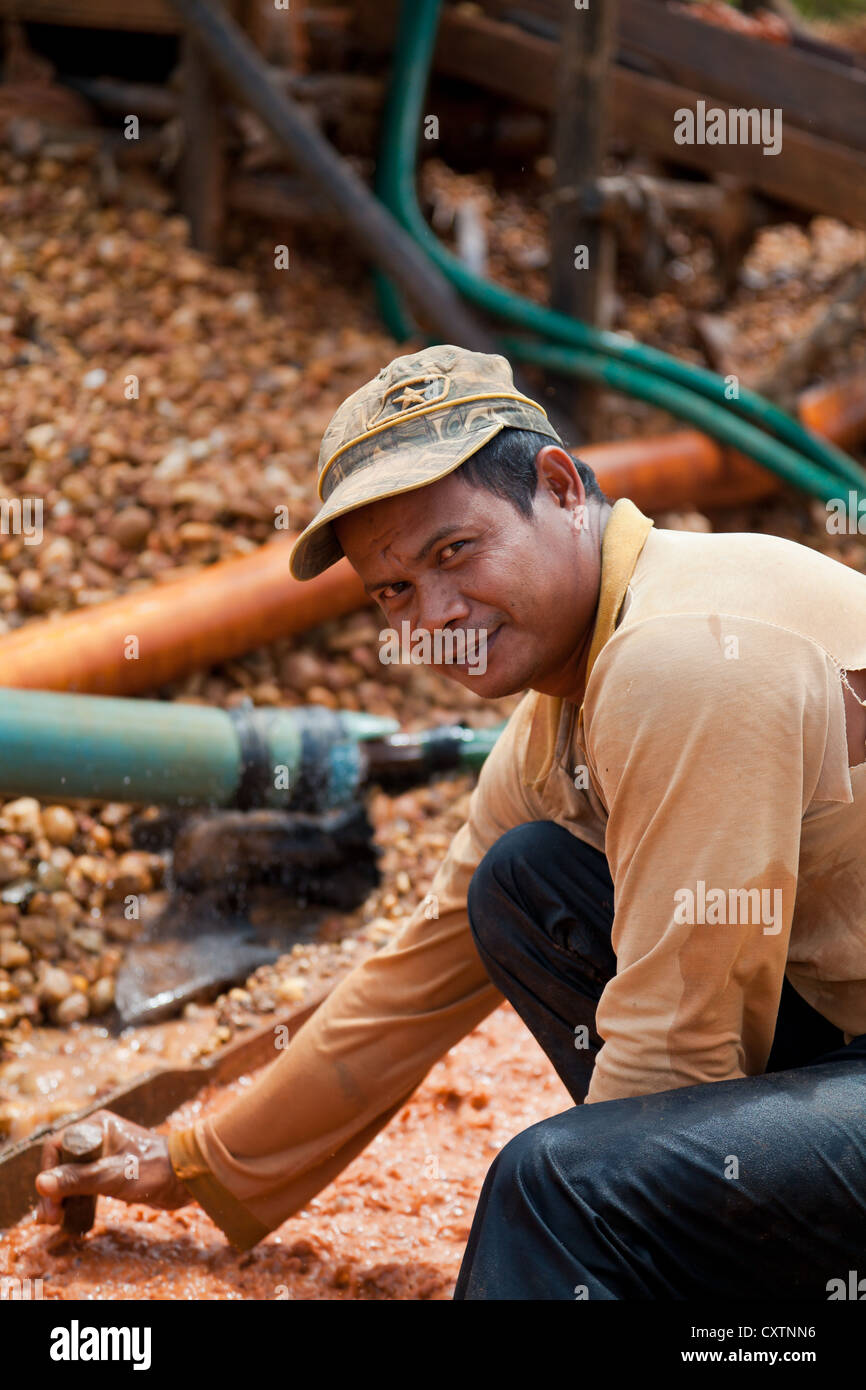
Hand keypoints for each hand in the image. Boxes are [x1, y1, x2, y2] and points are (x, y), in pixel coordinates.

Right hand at [35, 1110, 190, 1224]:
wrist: (187, 1178)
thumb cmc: (153, 1170)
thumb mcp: (111, 1176)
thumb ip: (77, 1179)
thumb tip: (40, 1184)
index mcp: (97, 1126)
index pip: (58, 1146)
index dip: (49, 1174)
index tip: (48, 1200)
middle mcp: (98, 1136)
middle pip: (62, 1161)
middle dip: (53, 1190)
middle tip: (50, 1218)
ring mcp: (104, 1153)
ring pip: (72, 1174)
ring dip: (61, 1196)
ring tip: (55, 1221)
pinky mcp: (110, 1170)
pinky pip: (85, 1182)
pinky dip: (75, 1198)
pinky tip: (69, 1215)